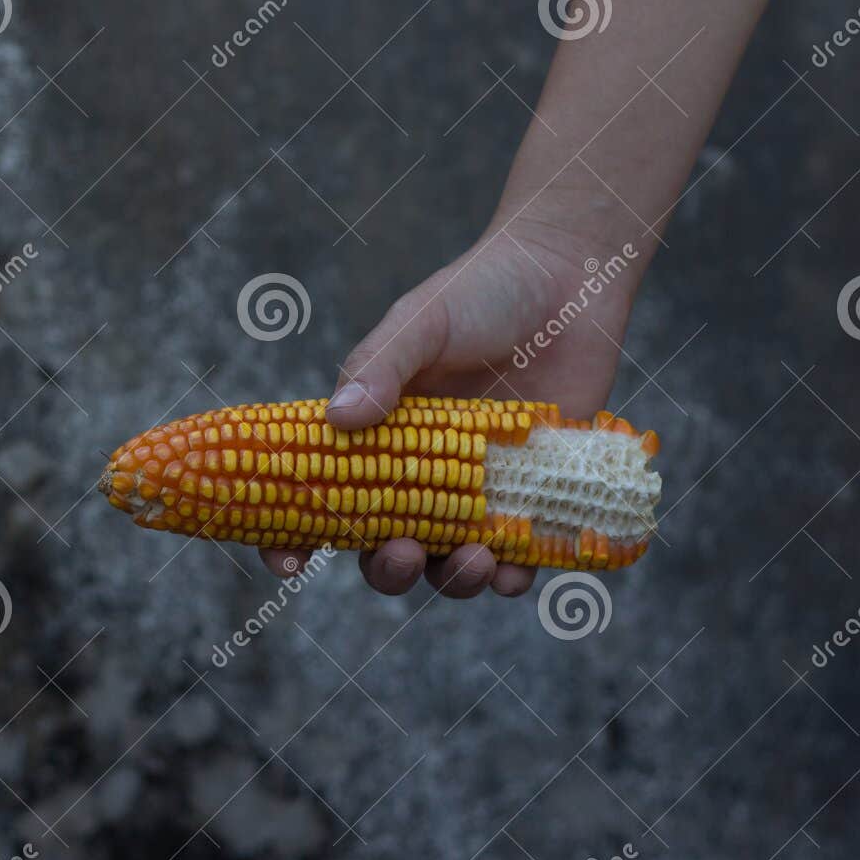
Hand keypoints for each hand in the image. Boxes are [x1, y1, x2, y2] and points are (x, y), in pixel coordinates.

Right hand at [258, 221, 637, 597]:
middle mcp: (419, 474)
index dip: (295, 539)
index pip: (320, 500)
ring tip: (475, 559)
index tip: (291, 562)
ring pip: (449, 563)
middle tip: (403, 551)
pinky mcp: (534, 494)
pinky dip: (514, 577)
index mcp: (374, 438)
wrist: (569, 280)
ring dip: (453, 579)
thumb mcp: (421, 323)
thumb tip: (338, 421)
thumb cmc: (482, 293)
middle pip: (384, 548)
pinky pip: (519, 557)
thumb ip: (380, 366)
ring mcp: (477, 490)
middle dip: (387, 568)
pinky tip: (516, 569)